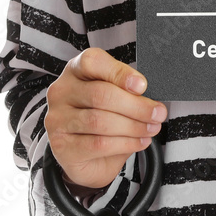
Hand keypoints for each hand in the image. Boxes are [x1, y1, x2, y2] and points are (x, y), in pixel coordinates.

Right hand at [44, 46, 166, 191]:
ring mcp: (57, 120)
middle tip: (158, 113)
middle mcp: (61, 92)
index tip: (142, 86)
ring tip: (152, 128)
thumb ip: (128, 89)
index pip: (93, 62)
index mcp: (75, 70)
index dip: (120, 73)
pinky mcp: (62, 147)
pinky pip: (99, 144)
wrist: (86, 153)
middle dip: (136, 105)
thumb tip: (152, 100)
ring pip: (100, 121)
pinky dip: (126, 143)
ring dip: (133, 126)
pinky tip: (140, 141)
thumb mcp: (116, 94)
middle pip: (101, 94)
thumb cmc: (105, 114)